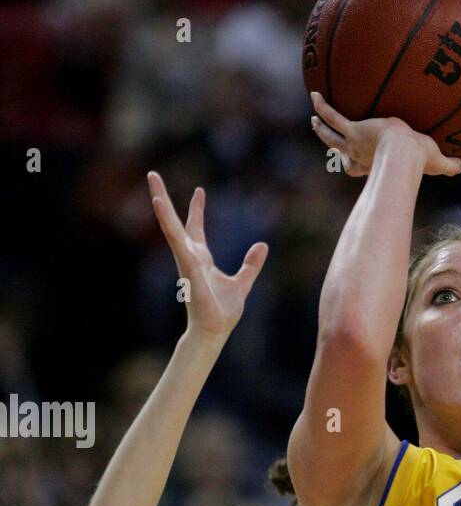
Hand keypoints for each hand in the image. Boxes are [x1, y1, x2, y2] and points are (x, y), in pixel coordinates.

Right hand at [147, 172, 267, 339]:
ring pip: (171, 225)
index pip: (196, 228)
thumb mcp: (243, 283)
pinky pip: (175, 239)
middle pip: (176, 221)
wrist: (214, 330)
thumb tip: (262, 245)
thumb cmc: (222, 312)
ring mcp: (185, 259)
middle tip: (154, 175)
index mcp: (201, 259)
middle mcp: (189, 255)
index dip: (196, 210)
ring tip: (152, 180)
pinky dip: (168, 222)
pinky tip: (159, 204)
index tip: (199, 191)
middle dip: (166, 198)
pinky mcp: (186, 264)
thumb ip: (251, 264)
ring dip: (161, 202)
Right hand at [309, 92, 460, 176]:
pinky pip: (334, 116)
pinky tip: (315, 94)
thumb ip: (448, 165)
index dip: (355, 166)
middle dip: (333, 148)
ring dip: (321, 129)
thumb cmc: (419, 161)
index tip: (351, 164)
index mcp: (375, 164)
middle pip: (341, 154)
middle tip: (326, 140)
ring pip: (331, 136)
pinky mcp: (353, 130)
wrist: (404, 153)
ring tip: (314, 119)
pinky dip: (323, 106)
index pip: (360, 167)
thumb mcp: (436, 161)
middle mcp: (361, 156)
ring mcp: (354, 144)